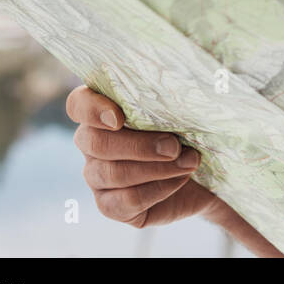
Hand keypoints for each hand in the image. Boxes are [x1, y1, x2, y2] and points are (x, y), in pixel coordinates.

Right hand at [65, 84, 214, 227]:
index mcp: (103, 111)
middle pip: (95, 142)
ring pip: (112, 173)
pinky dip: (158, 189)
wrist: (205, 175)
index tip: (119, 118)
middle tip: (174, 146)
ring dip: (157, 168)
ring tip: (189, 162)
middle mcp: (92, 143)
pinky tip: (180, 179)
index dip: (92, 110)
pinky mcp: (110, 205)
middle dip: (139, 145)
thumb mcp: (185, 109)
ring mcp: (97, 176)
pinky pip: (126, 200)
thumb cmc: (191, 133)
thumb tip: (188, 79)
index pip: (78, 104)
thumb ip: (174, 95)